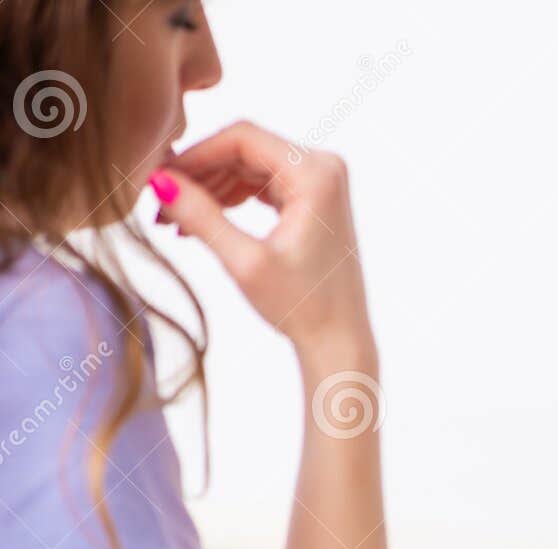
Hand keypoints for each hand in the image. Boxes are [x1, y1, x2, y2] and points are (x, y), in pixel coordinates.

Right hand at [153, 122, 372, 353]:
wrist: (338, 340)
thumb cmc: (301, 307)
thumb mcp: (245, 263)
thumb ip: (201, 217)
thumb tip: (157, 181)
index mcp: (317, 174)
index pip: (241, 138)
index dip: (194, 155)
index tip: (156, 178)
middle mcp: (324, 168)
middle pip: (244, 151)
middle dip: (198, 175)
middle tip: (157, 206)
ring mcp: (321, 183)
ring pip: (248, 167)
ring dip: (208, 190)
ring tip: (171, 222)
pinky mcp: (313, 200)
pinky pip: (261, 185)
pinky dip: (230, 200)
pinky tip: (198, 225)